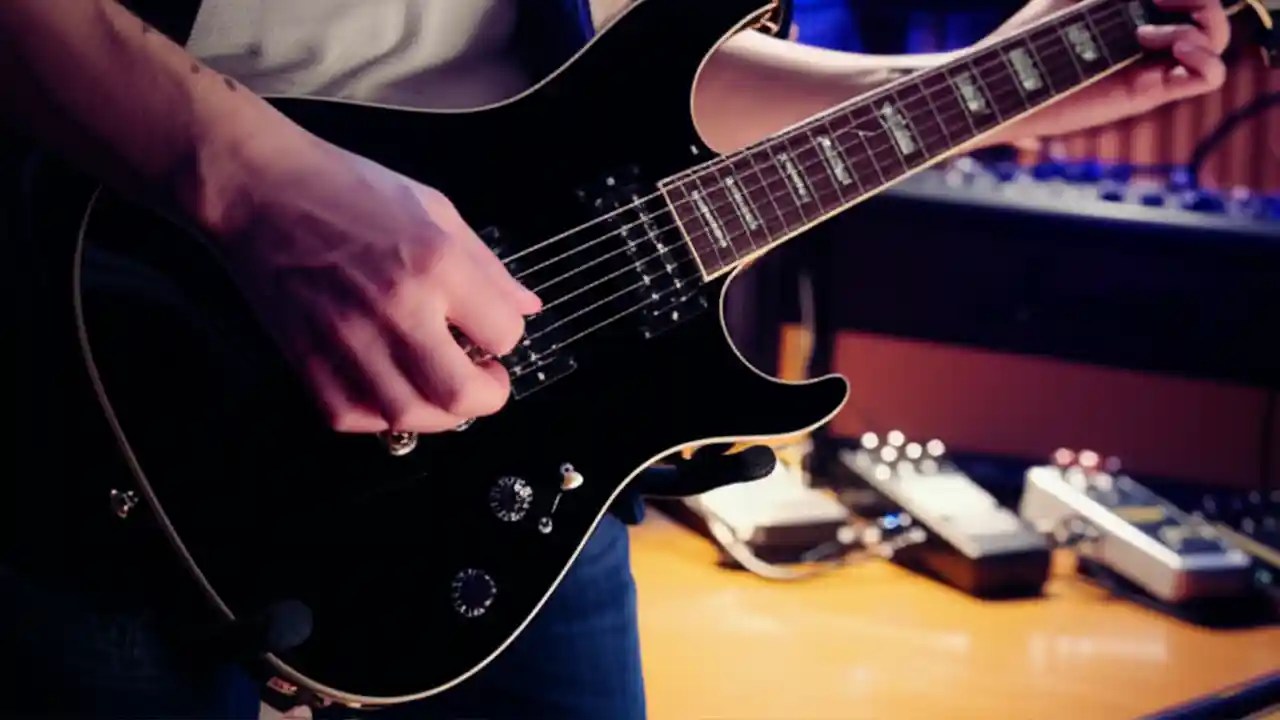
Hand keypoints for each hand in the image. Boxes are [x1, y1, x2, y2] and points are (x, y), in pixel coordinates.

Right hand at [211, 130, 541, 434]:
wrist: (258, 189)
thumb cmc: (348, 188)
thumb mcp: (435, 209)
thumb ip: (487, 266)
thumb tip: (527, 309)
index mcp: (436, 263)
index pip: (503, 335)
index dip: (507, 340)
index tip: (493, 334)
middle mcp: (396, 309)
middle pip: (461, 395)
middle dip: (487, 398)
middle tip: (484, 382)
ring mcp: (347, 340)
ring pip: (409, 416)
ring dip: (437, 414)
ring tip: (439, 389)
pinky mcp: (306, 360)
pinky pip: (354, 417)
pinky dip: (380, 414)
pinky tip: (389, 389)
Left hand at [990, 0, 1229, 141]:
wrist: (1008, 79)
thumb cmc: (1033, 32)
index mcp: (1136, 8)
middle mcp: (1150, 35)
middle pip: (1209, 14)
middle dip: (1200, 2)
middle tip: (1156, 4)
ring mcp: (1151, 64)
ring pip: (1214, 42)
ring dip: (1201, 29)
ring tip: (1146, 36)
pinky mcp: (1147, 92)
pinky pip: (1206, 78)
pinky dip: (1208, 60)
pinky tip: (1177, 50)